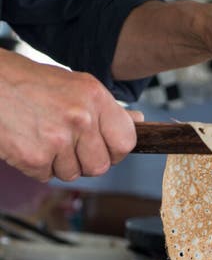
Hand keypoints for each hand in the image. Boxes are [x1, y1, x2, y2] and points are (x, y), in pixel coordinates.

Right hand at [0, 50, 142, 180]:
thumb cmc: (26, 83)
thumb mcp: (73, 85)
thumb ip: (105, 109)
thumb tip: (137, 122)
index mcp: (94, 96)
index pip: (126, 142)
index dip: (115, 150)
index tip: (105, 147)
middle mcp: (80, 117)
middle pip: (101, 166)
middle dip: (85, 161)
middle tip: (66, 142)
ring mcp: (58, 140)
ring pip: (74, 174)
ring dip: (59, 163)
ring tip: (42, 136)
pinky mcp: (36, 158)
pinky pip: (47, 176)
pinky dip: (37, 165)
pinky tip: (28, 141)